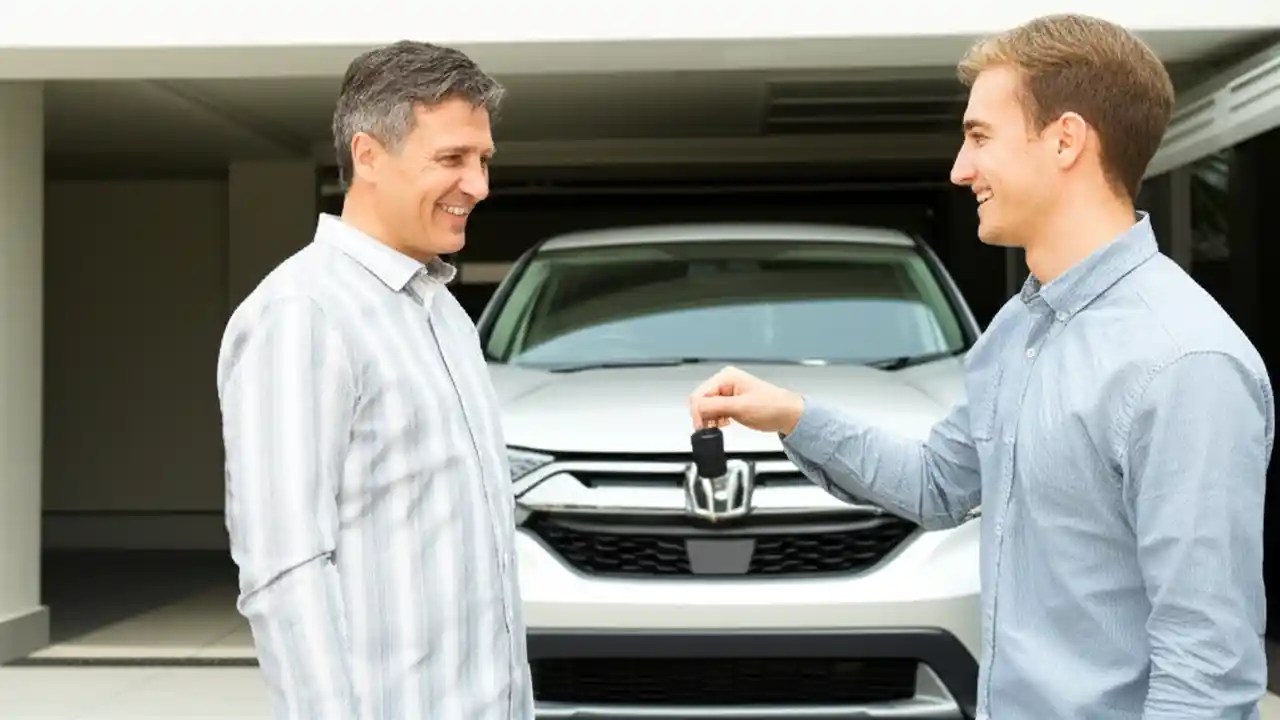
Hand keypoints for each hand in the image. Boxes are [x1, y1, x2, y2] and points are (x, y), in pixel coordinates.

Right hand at [688, 366, 804, 434]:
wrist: (788, 415)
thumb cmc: (772, 407)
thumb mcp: (740, 407)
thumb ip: (715, 407)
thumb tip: (697, 409)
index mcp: (726, 377)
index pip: (700, 394)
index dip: (698, 413)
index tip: (701, 427)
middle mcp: (725, 381)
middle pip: (701, 400)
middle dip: (703, 416)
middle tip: (711, 428)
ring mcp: (728, 391)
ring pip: (706, 406)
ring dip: (709, 418)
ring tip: (721, 425)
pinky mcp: (731, 401)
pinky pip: (714, 410)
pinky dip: (716, 419)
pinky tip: (724, 423)